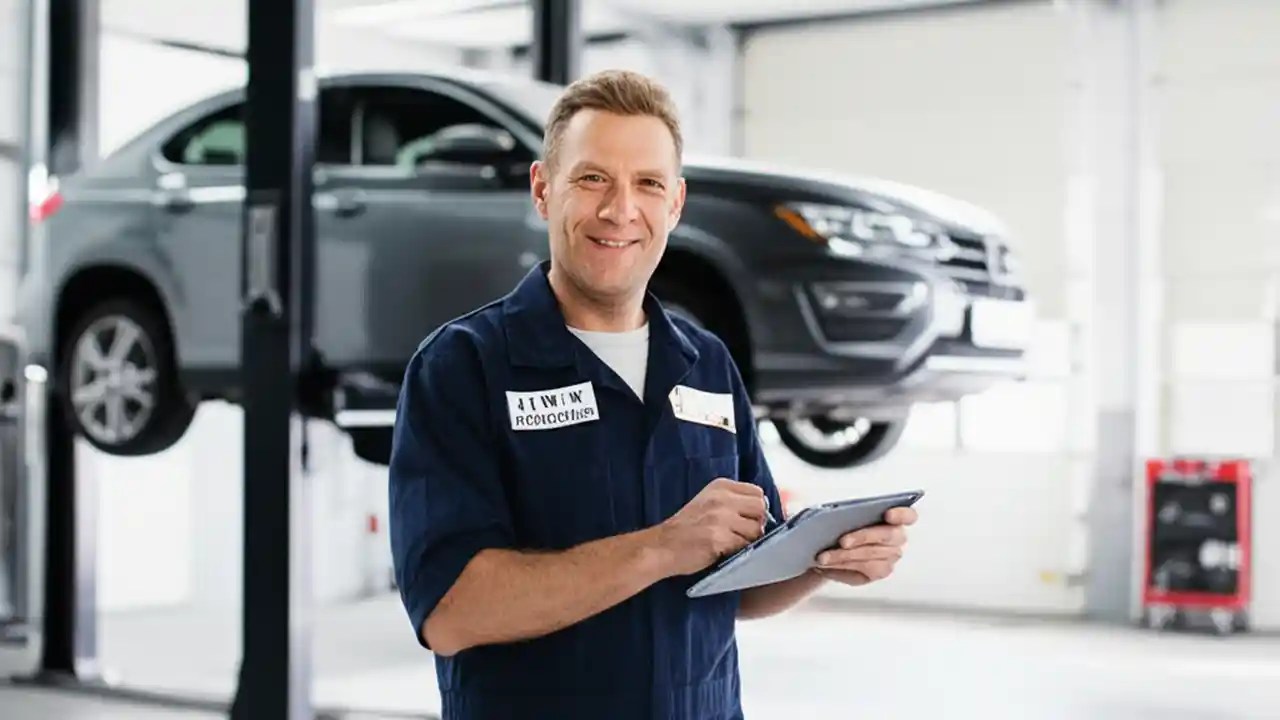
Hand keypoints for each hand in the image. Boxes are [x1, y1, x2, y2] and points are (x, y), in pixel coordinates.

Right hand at [653, 478, 767, 576]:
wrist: (661, 546)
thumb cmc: (687, 529)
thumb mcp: (709, 503)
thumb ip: (733, 502)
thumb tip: (764, 512)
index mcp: (720, 487)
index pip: (757, 492)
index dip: (755, 510)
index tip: (745, 520)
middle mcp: (721, 498)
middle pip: (761, 508)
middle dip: (756, 524)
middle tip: (739, 534)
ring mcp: (720, 518)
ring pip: (756, 530)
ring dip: (747, 541)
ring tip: (727, 544)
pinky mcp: (718, 538)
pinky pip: (744, 546)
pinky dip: (737, 552)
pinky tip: (722, 551)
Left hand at [812, 506, 917, 586]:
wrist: (828, 544)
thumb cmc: (837, 521)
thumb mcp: (836, 511)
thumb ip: (836, 508)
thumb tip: (814, 507)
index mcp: (894, 516)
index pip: (909, 515)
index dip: (901, 514)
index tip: (887, 513)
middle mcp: (897, 538)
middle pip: (888, 536)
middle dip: (863, 536)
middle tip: (841, 541)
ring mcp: (891, 557)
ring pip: (871, 557)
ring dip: (844, 557)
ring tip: (821, 557)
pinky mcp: (878, 572)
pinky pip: (862, 571)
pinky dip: (841, 568)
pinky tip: (824, 566)